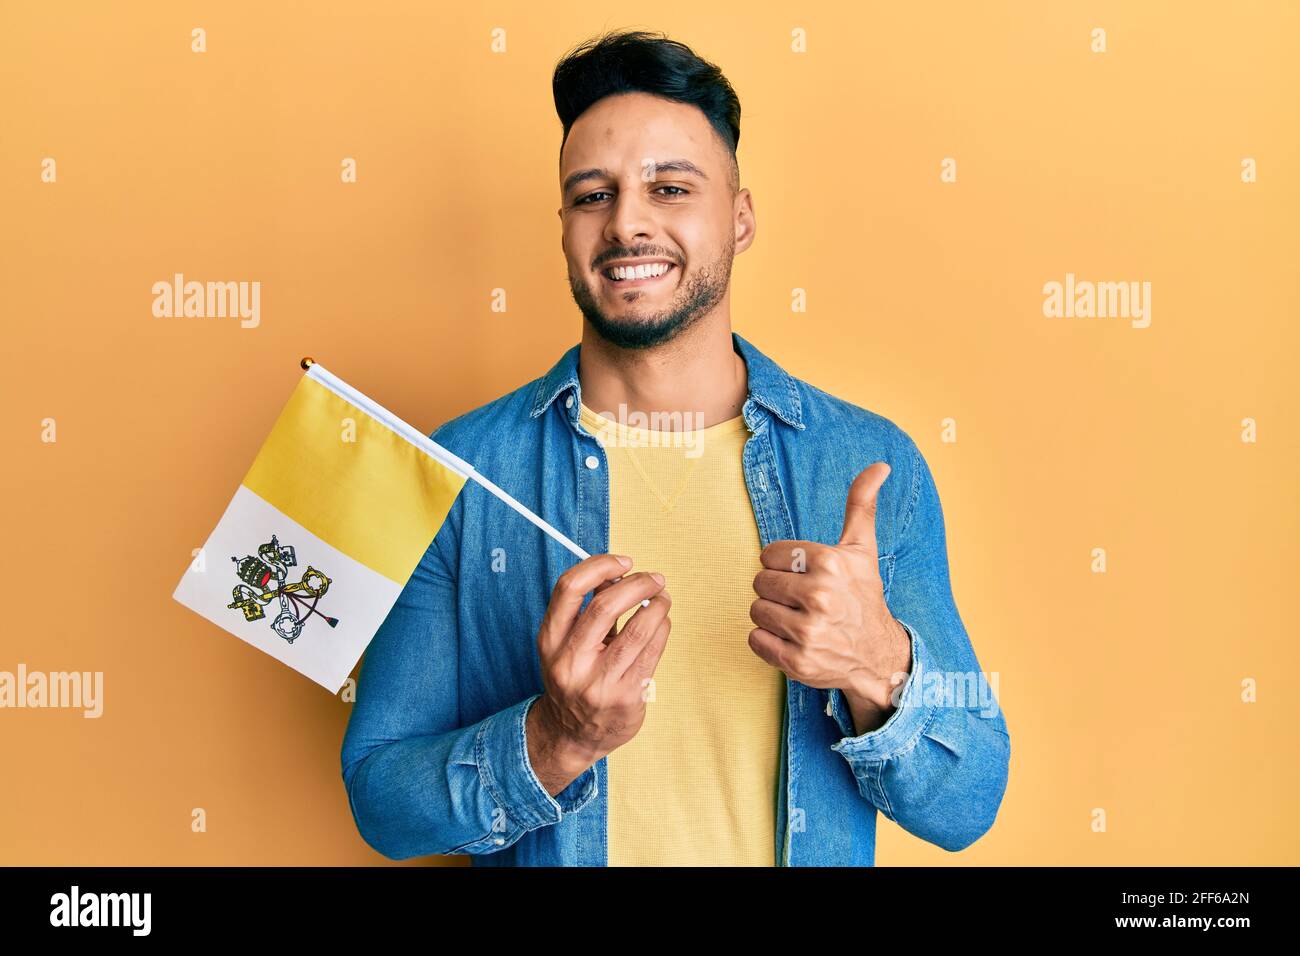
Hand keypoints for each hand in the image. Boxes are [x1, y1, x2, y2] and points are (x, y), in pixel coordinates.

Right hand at [527, 554, 671, 794]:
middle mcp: (570, 661)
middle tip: (655, 578)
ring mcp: (599, 683)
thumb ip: (589, 607)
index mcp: (550, 640)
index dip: (600, 566)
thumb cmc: (574, 677)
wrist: (571, 735)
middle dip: (638, 583)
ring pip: (638, 629)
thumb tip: (617, 571)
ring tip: (663, 598)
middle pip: (606, 605)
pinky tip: (662, 622)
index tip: (623, 562)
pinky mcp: (626, 697)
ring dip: (658, 605)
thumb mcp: (566, 643)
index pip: (569, 589)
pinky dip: (662, 628)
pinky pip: (653, 652)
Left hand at [748, 463, 911, 734]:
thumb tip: (879, 466)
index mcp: (830, 563)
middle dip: (776, 590)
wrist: (878, 655)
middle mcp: (819, 597)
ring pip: (756, 611)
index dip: (781, 564)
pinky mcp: (796, 661)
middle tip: (801, 599)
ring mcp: (808, 631)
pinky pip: (755, 640)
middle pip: (759, 582)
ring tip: (798, 618)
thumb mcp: (861, 549)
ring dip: (771, 616)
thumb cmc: (863, 596)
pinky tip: (792, 639)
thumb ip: (861, 505)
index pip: (769, 554)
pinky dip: (768, 641)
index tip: (803, 574)